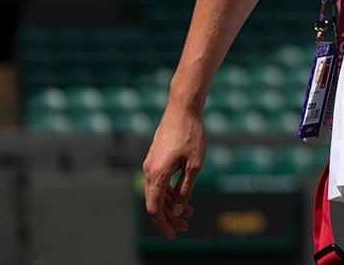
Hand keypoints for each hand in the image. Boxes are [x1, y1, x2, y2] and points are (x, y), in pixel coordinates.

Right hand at [140, 104, 206, 238]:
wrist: (183, 108)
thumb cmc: (191, 135)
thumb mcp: (194, 165)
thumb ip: (184, 190)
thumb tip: (178, 212)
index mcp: (157, 174)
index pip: (155, 208)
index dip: (163, 224)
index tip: (174, 234)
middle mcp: (149, 170)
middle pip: (155, 202)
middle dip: (169, 217)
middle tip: (185, 226)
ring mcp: (150, 163)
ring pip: (157, 192)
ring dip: (170, 204)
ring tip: (188, 213)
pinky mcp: (155, 158)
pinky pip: (159, 181)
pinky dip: (169, 191)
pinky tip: (181, 195)